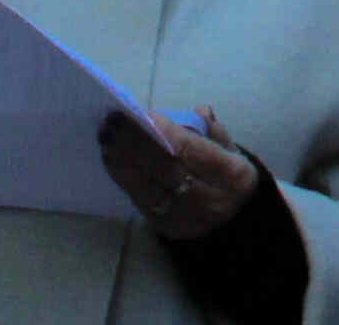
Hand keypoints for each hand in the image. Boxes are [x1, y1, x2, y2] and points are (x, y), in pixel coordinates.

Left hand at [97, 102, 265, 244]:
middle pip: (165, 169)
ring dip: (123, 161)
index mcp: (231, 174)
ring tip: (106, 138)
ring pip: (148, 187)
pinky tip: (111, 160)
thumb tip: (199, 111)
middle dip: (136, 143)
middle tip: (113, 121)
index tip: (143, 114)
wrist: (232, 225)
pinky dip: (124, 178)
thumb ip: (214, 130)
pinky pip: (139, 200)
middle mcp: (208, 199)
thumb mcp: (232, 150)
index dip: (165, 132)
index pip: (192, 151)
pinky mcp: (165, 227)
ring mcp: (184, 217)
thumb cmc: (228, 177)